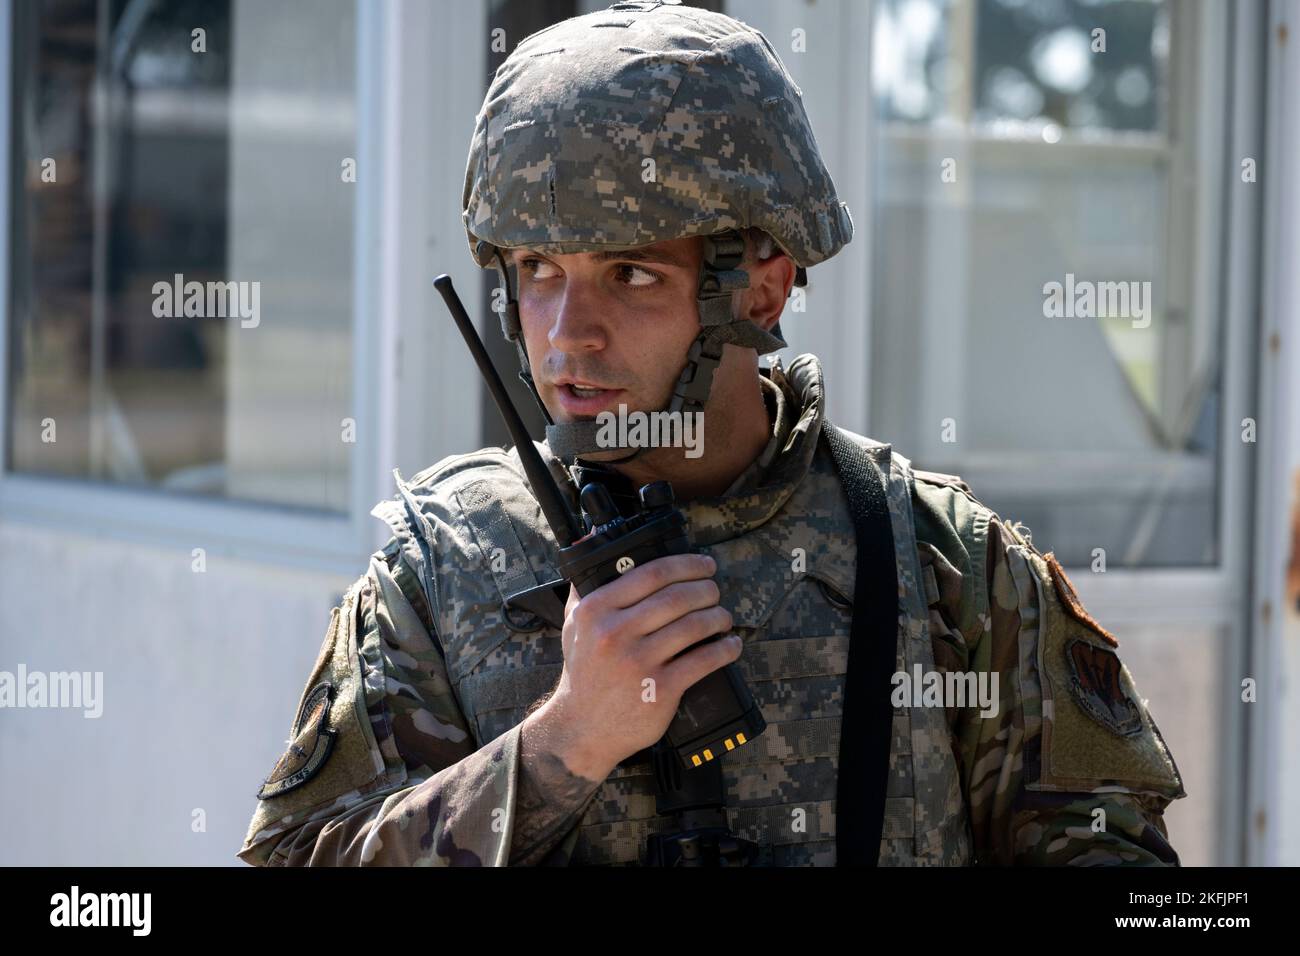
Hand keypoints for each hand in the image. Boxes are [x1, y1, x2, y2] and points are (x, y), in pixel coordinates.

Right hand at [532, 553, 741, 779]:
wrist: (583, 727)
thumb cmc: (585, 671)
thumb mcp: (573, 625)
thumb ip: (584, 585)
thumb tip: (591, 541)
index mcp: (596, 610)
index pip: (652, 573)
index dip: (687, 565)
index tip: (705, 566)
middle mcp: (615, 633)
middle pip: (678, 597)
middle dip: (707, 590)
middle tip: (715, 592)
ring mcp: (639, 662)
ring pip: (695, 625)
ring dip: (719, 617)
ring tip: (723, 617)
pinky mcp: (660, 689)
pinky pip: (704, 660)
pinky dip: (725, 649)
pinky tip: (730, 645)